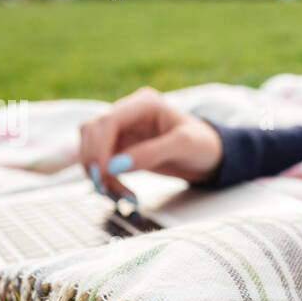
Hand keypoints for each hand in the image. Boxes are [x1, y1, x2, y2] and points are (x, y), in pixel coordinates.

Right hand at [77, 86, 222, 200]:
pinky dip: (105, 180)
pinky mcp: (120, 147)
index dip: (98, 147)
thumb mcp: (184, 146)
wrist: (210, 156)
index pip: (108, 120)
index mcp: (145, 104)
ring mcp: (123, 130)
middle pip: (92, 132)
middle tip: (105, 189)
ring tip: (119, 196)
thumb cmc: (203, 145)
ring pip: (91, 148)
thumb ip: (151, 153)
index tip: (102, 174)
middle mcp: (129, 113)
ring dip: (97, 174)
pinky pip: (100, 163)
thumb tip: (114, 166)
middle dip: (94, 162)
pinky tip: (120, 193)